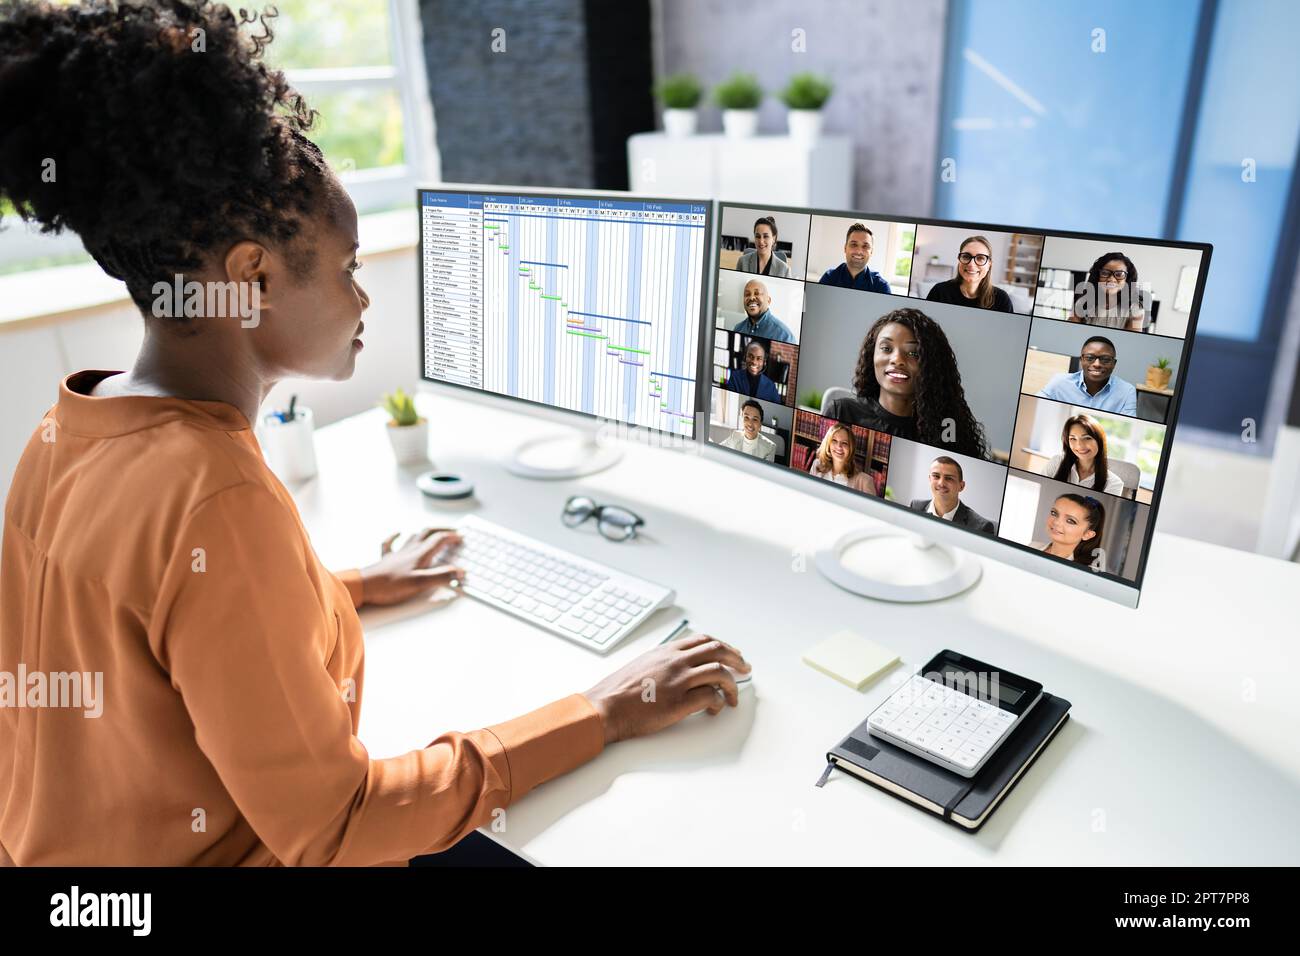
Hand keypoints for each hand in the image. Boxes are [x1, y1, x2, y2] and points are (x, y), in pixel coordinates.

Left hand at [357, 528, 464, 606]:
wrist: (364, 586)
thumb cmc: (390, 585)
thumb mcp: (420, 583)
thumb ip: (441, 577)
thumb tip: (460, 571)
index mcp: (420, 554)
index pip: (439, 540)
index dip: (452, 537)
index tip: (461, 538)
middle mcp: (410, 550)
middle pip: (428, 533)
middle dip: (442, 530)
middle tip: (452, 531)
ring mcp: (397, 554)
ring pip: (413, 537)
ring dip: (425, 532)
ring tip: (433, 532)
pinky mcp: (386, 560)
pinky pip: (390, 543)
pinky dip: (395, 536)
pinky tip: (397, 533)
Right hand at [581, 633, 750, 744]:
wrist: (605, 707)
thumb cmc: (618, 691)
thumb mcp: (641, 665)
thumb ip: (662, 662)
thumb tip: (679, 667)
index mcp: (666, 651)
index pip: (703, 640)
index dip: (723, 646)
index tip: (733, 654)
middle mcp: (676, 661)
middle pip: (718, 651)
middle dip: (736, 659)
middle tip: (745, 669)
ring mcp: (679, 681)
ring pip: (719, 672)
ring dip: (732, 685)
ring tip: (733, 697)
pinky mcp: (679, 702)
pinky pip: (711, 697)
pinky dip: (719, 702)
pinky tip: (715, 709)